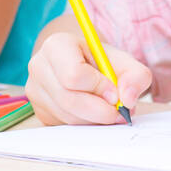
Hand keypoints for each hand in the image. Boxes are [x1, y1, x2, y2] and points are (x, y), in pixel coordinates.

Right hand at [25, 31, 152, 125]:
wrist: (82, 63)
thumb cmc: (100, 61)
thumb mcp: (123, 61)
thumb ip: (135, 76)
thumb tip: (127, 100)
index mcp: (56, 45)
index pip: (74, 75)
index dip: (99, 88)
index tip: (114, 92)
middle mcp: (39, 67)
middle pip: (68, 100)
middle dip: (99, 110)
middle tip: (118, 111)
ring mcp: (35, 91)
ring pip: (67, 116)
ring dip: (94, 119)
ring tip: (108, 110)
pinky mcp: (39, 111)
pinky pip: (63, 125)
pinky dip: (84, 124)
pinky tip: (93, 113)